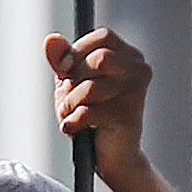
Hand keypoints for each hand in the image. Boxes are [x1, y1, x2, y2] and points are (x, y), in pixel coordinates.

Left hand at [45, 27, 153, 185]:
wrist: (111, 154)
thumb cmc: (92, 114)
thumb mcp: (71, 82)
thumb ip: (62, 59)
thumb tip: (51, 39)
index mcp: (129, 56)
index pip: (103, 36)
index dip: (78, 51)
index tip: (64, 70)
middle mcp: (139, 71)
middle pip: (98, 59)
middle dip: (74, 80)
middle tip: (71, 98)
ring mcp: (137, 93)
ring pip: (89, 88)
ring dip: (70, 105)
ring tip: (72, 115)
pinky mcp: (128, 116)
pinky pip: (87, 112)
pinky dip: (73, 122)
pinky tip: (77, 128)